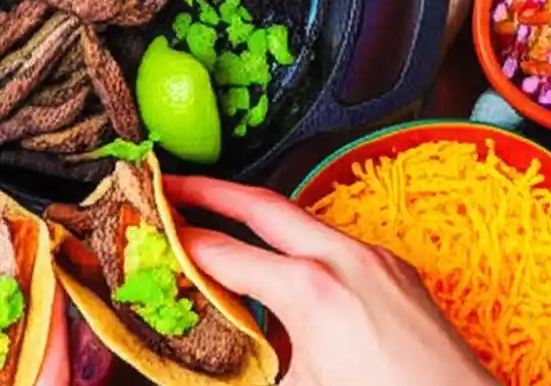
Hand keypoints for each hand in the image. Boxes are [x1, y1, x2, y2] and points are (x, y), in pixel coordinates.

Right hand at [163, 177, 496, 385]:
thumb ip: (248, 364)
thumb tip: (212, 357)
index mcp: (310, 290)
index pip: (224, 254)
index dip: (179, 241)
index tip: (151, 230)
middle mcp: (344, 260)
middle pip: (263, 205)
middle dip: (212, 191)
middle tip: (172, 185)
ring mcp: (378, 261)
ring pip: (304, 221)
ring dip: (259, 217)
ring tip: (223, 223)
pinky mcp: (399, 273)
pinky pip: (336, 245)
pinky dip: (299, 244)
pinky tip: (284, 267)